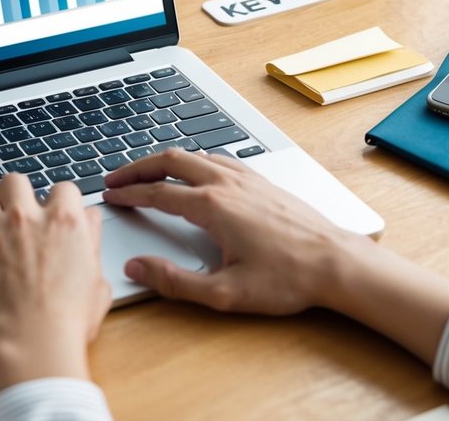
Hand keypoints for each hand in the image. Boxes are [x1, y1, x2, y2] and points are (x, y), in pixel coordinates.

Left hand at [0, 175, 111, 390]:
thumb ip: (92, 241)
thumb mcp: (96, 279)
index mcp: (63, 222)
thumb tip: (89, 219)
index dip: (57, 200)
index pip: (61, 188)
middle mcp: (26, 217)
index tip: (50, 210)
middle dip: (15, 193)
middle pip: (15, 180)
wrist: (32, 342)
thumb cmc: (66, 320)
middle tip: (13, 210)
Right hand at [103, 149, 359, 314]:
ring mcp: (247, 179)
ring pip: (195, 155)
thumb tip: (137, 269)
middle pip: (170, 161)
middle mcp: (227, 184)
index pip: (157, 193)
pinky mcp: (263, 182)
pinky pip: (219, 159)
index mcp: (212, 207)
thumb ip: (175, 282)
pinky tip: (196, 172)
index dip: (128, 194)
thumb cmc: (288, 279)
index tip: (110, 196)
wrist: (338, 264)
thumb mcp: (224, 293)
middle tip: (117, 177)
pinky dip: (194, 160)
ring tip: (149, 172)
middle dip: (138, 167)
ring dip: (165, 161)